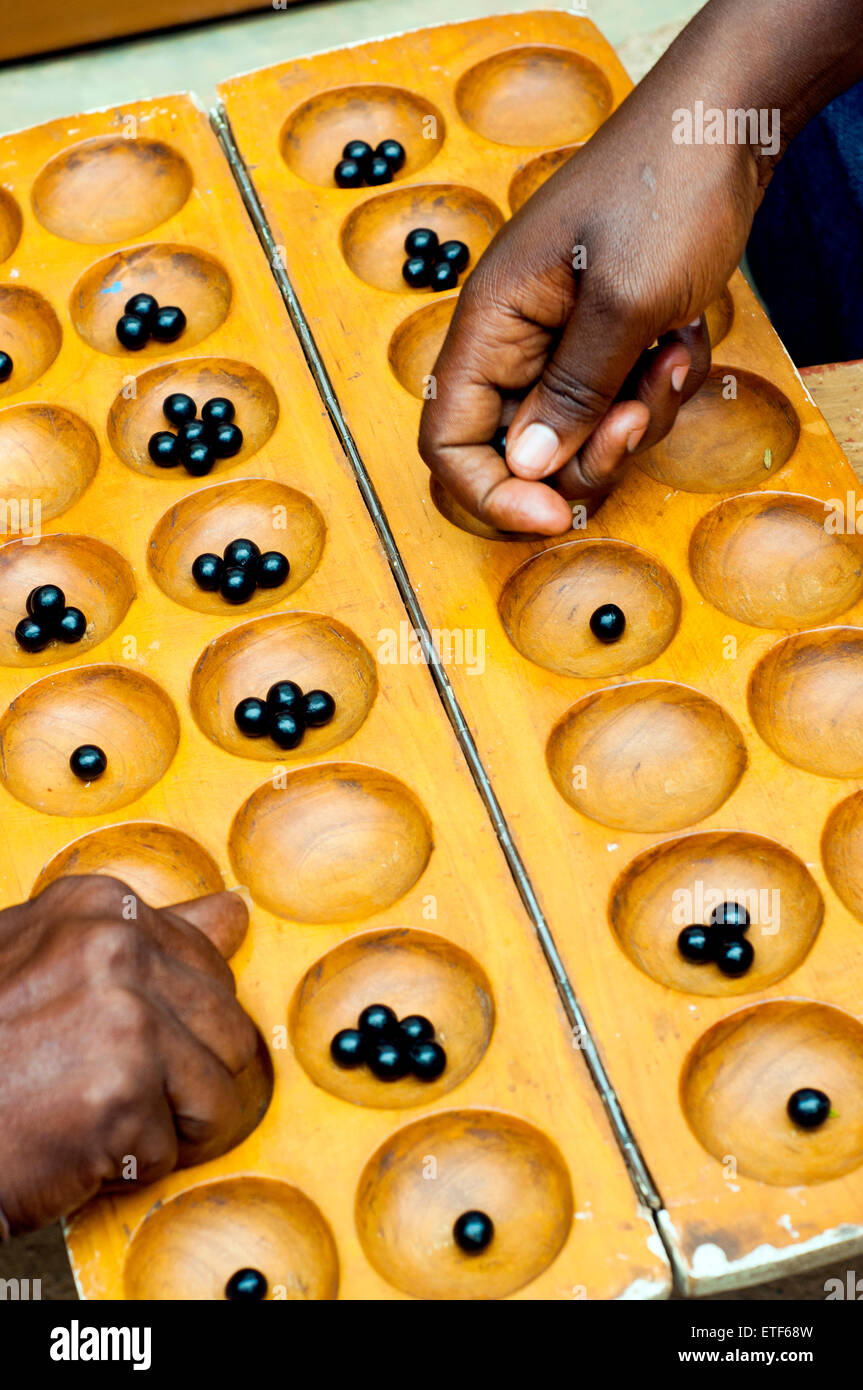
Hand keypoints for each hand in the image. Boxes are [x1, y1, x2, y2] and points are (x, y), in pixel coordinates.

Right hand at [0, 875, 267, 1235]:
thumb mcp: (49, 959)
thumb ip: (144, 937)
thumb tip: (235, 915)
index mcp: (101, 907)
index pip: (209, 964)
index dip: (181, 1022)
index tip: (137, 1042)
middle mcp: (118, 950)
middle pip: (228, 1028)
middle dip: (189, 1077)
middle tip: (125, 1095)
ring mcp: (125, 1020)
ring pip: (218, 1091)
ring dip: (166, 1125)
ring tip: (101, 1121)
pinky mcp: (121, 1097)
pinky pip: (170, 1152)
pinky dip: (124, 1169)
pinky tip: (71, 1146)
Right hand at [420, 76, 760, 534]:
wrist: (723, 127)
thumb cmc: (663, 188)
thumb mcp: (622, 304)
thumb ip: (571, 394)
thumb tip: (526, 469)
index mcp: (491, 325)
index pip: (449, 442)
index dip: (493, 494)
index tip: (556, 516)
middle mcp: (514, 341)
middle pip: (524, 452)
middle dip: (591, 450)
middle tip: (640, 413)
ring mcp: (559, 342)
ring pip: (581, 433)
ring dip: (637, 417)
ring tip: (671, 356)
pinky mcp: (603, 340)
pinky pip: (619, 402)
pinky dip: (658, 387)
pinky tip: (683, 338)